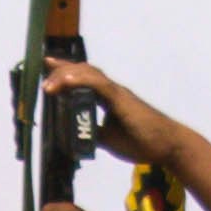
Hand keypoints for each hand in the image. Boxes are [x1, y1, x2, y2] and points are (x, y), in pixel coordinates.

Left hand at [56, 66, 179, 168]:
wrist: (168, 145)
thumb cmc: (144, 141)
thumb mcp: (110, 138)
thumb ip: (94, 131)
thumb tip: (76, 133)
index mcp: (110, 98)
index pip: (84, 78)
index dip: (65, 71)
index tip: (47, 64)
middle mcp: (112, 91)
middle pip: (83, 71)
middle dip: (61, 69)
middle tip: (42, 73)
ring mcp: (117, 93)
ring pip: (88, 74)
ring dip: (66, 76)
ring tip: (48, 85)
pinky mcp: (122, 99)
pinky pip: (98, 85)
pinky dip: (80, 81)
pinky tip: (65, 82)